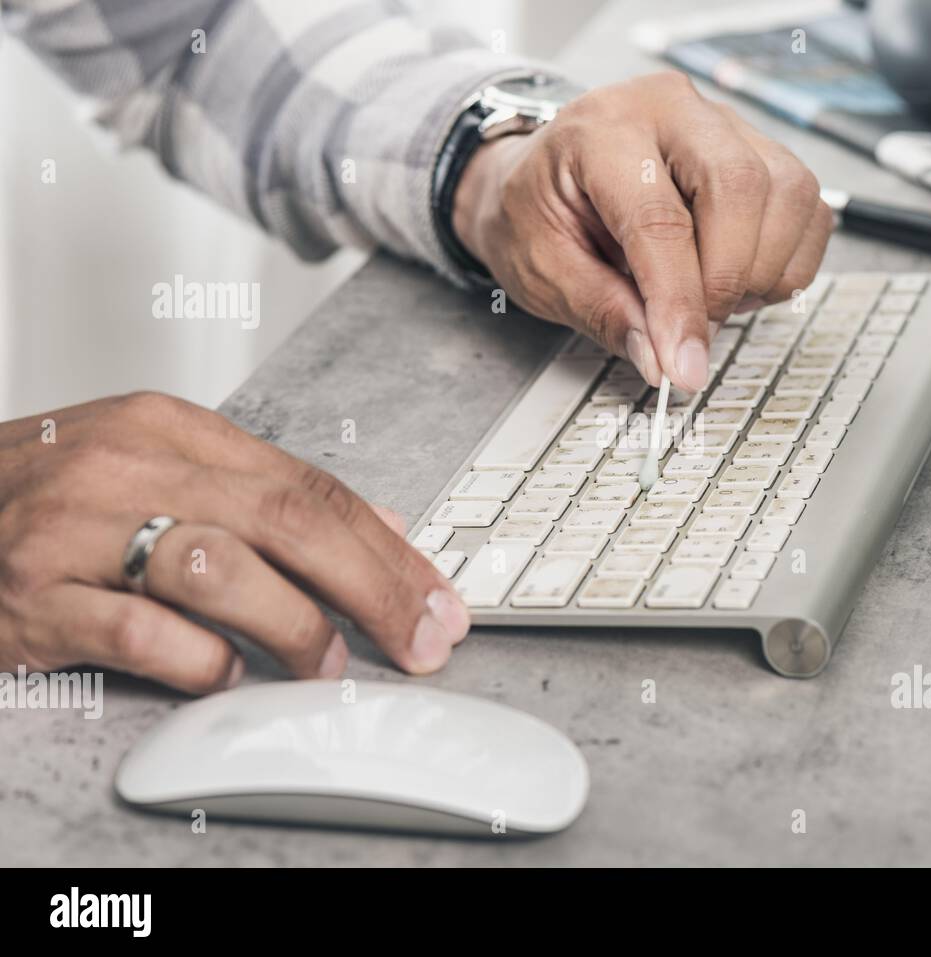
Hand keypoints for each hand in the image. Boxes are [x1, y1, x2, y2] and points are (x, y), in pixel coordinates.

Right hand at [0, 393, 469, 693]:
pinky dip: (199, 661)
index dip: (388, 548)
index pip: (311, 485)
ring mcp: (77, 530)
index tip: (436, 596)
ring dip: (296, 627)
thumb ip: (264, 496)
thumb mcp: (157, 470)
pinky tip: (223, 674)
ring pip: (222, 569)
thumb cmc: (46, 497)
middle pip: (288, 521)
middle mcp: (129, 466)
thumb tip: (381, 528)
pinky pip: (140, 632)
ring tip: (328, 664)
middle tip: (421, 638)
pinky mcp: (34, 597)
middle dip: (374, 587)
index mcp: (171, 429)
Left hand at [452, 71, 833, 390]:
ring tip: (712, 300)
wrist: (546, 174)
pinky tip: (740, 279)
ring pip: (788, 193)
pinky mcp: (762, 151)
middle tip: (696, 330)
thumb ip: (601, 312)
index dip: (678, 302)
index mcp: (602, 130)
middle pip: (740, 186)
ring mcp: (725, 124)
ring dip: (762, 271)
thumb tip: (659, 358)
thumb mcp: (541, 268)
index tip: (684, 365)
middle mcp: (671, 110)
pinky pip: (808, 209)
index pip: (658, 219)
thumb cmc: (541, 209)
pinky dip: (786, 263)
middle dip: (728, 279)